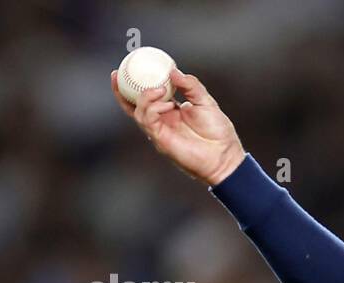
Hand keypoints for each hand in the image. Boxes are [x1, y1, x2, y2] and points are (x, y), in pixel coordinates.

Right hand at [111, 67, 245, 185]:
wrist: (225, 155)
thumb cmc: (218, 132)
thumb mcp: (205, 101)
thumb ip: (190, 86)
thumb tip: (173, 71)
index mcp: (170, 110)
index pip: (147, 95)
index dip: (136, 82)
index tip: (130, 65)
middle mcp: (162, 120)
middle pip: (133, 105)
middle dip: (121, 90)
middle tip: (118, 73)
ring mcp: (160, 131)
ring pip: (138, 112)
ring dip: (145, 98)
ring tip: (159, 90)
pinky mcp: (161, 141)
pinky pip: (148, 122)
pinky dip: (153, 109)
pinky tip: (167, 105)